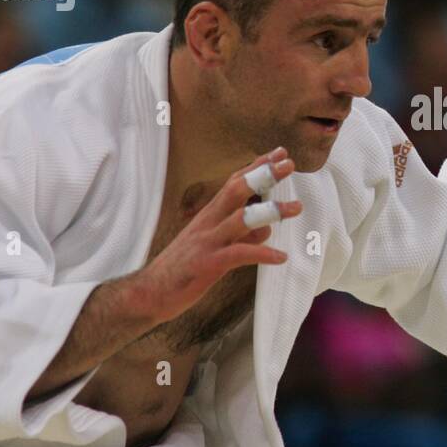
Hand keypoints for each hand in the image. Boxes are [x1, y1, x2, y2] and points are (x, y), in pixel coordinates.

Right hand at [132, 147, 301, 324]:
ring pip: (243, 218)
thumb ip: (240, 236)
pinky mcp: (208, 264)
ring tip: (297, 207)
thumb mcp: (212, 246)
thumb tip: (267, 228)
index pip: (234, 183)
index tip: (279, 153)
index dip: (257, 167)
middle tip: (290, 164)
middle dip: (264, 175)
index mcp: (208, 216)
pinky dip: (263, 254)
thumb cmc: (182, 270)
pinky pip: (240, 254)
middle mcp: (207, 223)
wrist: (149, 293)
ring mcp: (208, 242)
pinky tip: (281, 257)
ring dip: (272, 211)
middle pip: (237, 190)